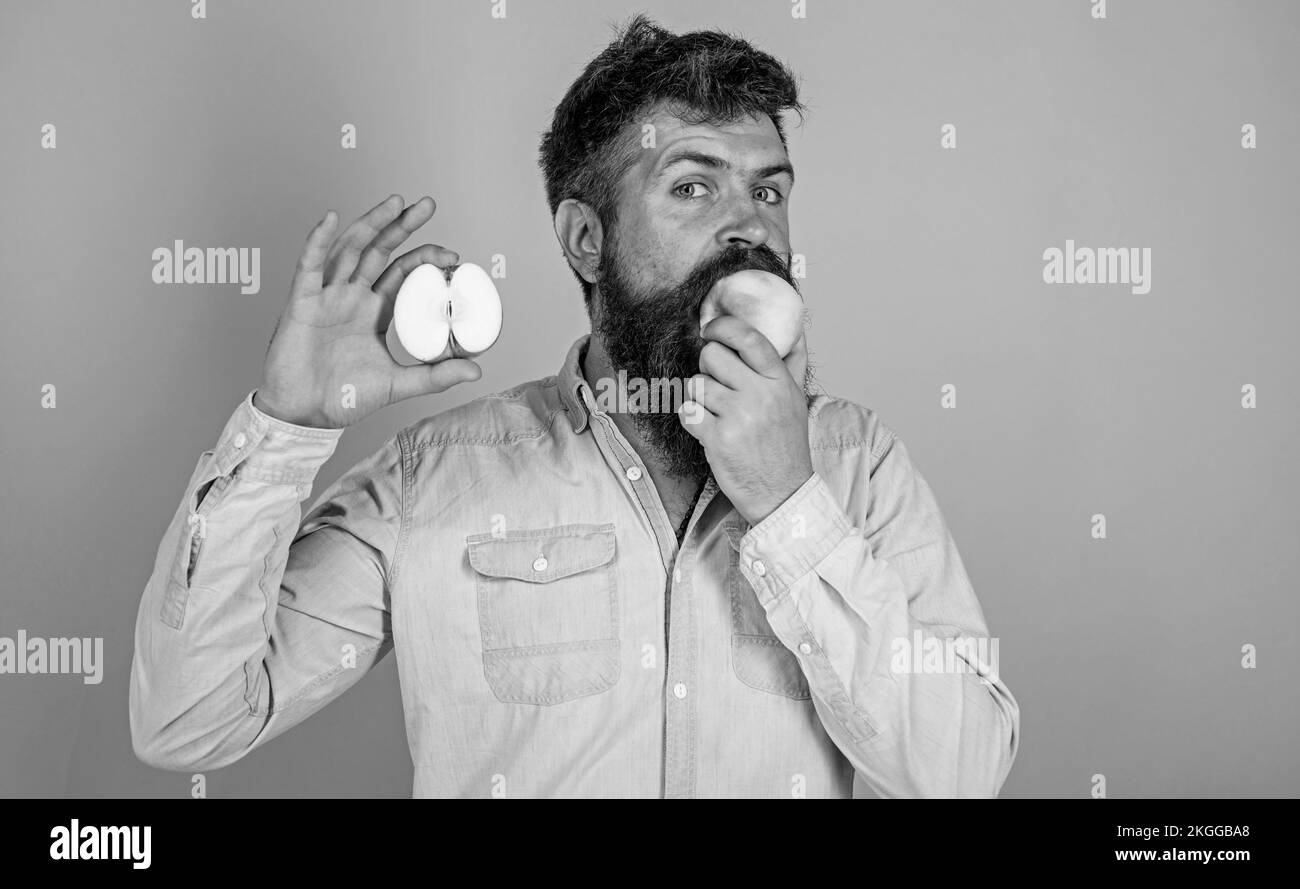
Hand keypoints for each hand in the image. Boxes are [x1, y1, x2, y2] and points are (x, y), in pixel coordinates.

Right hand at [253, 195, 482, 428]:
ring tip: (395, 202)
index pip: (401, 273)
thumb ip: (436, 375)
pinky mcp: (301, 303)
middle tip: (426, 205)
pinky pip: (308, 266)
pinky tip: (332, 219)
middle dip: (400, 227)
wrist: (304, 415)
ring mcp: (326, 297)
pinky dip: (317, 241)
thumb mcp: (399, 384)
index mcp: (373, 311)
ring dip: (370, 224)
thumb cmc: (345, 398)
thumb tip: (478, 368)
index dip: (424, 259)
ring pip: (349, 250)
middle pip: (378, 251)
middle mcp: (351, 297)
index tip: (453, 258)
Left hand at [678, 316, 813, 525]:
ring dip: (699, 397)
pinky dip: (692, 420)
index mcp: (779, 381)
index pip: (748, 337)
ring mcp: (738, 416)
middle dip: (708, 368)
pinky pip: (687, 412)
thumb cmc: (786, 446)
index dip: (722, 327)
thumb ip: (792, 364)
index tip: (710, 330)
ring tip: (717, 414)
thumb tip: (794, 331)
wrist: (783, 493)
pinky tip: (708, 430)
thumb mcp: (797, 400)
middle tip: (718, 386)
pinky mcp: (717, 438)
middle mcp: (760, 394)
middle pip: (712, 356)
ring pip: (695, 384)